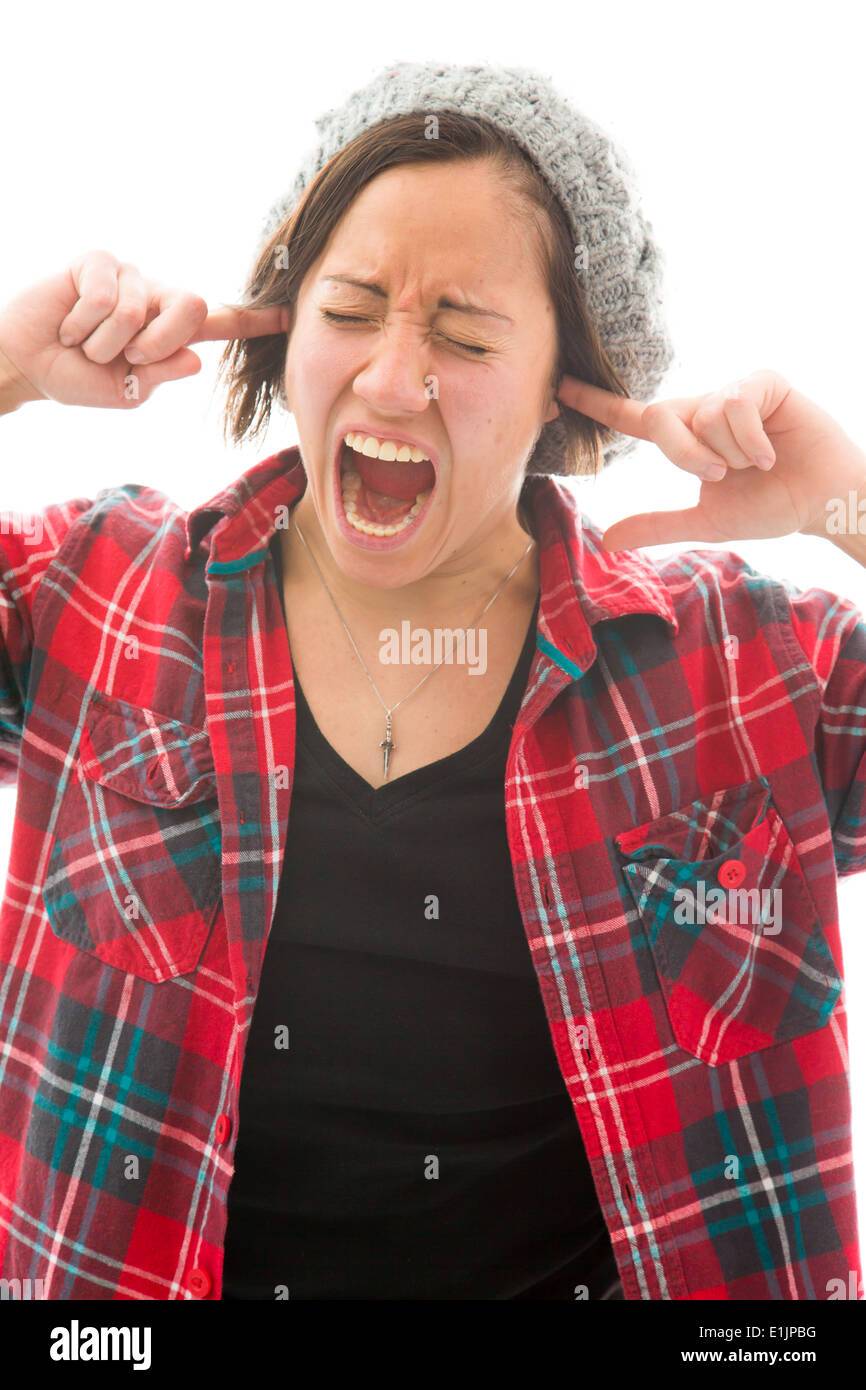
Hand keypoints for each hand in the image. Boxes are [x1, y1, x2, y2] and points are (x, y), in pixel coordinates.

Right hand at [0, 248, 288, 409]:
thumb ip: (158, 376)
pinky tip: (70, 325)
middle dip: (158, 343)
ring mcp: (130, 276)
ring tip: (86, 344)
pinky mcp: (98, 261)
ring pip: (140, 310)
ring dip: (106, 342)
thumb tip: (194, 359)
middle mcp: (158, 298)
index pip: (220, 322)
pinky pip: (107, 294)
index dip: (255, 322)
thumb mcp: (124, 392)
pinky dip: (84, 323)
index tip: (291, 315)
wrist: (25, 365)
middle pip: (194, 306)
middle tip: (124, 359)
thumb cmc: (76, 377)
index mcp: (171, 332)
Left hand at [558, 369, 865, 550]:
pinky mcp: (763, 382)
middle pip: (662, 419)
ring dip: (729, 451)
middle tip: (721, 475)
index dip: (596, 403)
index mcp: (686, 436)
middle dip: (685, 455)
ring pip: (702, 415)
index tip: (559, 388)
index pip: (633, 417)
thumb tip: (606, 540)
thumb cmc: (768, 506)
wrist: (820, 504)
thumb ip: (656, 525)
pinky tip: (770, 452)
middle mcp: (703, 408)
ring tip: (757, 462)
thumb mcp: (705, 521)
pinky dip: (750, 439)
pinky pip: (734, 404)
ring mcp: (732, 391)